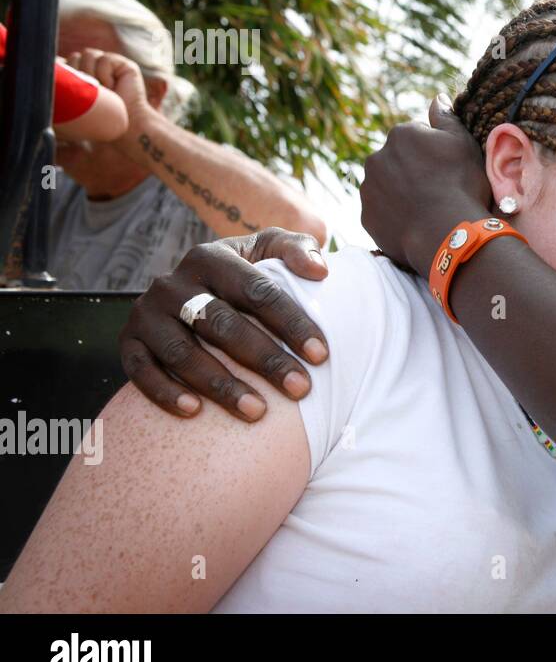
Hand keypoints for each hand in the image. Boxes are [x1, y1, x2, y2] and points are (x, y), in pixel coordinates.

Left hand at [65, 47, 151, 134]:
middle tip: (89, 94)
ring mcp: (108, 64)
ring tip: (101, 91)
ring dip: (92, 74)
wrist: (123, 125)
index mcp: (79, 74)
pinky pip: (104, 59)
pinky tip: (113, 87)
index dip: (64, 70)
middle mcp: (94, 66)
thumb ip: (63, 82)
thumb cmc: (96, 119)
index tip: (68, 88)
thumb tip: (52, 64)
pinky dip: (105, 74)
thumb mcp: (73, 100)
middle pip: (75, 56)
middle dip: (79, 74)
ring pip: (88, 54)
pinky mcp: (122, 63)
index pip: (64, 61)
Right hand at [119, 228, 330, 420]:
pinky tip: (194, 412)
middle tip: (300, 388)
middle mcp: (173, 283)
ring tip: (257, 412)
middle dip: (265, 358)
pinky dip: (164, 392)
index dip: (292, 323)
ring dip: (220, 385)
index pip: (258, 291)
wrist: (192, 291)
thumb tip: (319, 270)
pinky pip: (139, 370)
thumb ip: (296, 249)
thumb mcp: (269, 250)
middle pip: (223, 324)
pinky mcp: (127, 341)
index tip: (321, 355)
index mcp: (212, 257)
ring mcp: (147, 313)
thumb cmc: (245, 276)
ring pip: (183, 352)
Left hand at [359, 100, 491, 278]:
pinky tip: (416, 222)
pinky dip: (395, 215)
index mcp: (401, 134)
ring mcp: (368, 188)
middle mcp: (376, 157)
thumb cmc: (460, 184)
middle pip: (398, 161)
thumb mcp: (463, 143)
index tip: (448, 170)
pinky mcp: (366, 216)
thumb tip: (437, 98)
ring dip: (401, 192)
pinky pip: (382, 211)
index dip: (435, 154)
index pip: (416, 138)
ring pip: (386, 185)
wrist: (447, 233)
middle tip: (438, 189)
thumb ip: (446, 117)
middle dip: (413, 171)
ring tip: (426, 208)